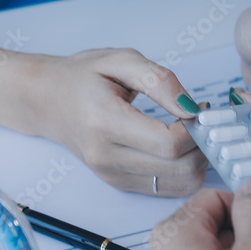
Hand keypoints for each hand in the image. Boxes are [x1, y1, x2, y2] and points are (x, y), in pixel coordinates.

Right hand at [29, 48, 208, 195]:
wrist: (48, 100)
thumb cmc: (82, 77)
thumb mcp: (121, 60)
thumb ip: (160, 81)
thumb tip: (192, 107)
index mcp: (105, 122)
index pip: (169, 143)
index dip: (196, 128)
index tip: (199, 109)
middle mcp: (106, 156)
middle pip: (180, 168)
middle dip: (202, 144)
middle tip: (200, 120)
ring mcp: (112, 175)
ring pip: (179, 184)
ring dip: (197, 159)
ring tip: (189, 132)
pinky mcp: (119, 184)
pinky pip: (167, 188)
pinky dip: (184, 170)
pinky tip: (177, 145)